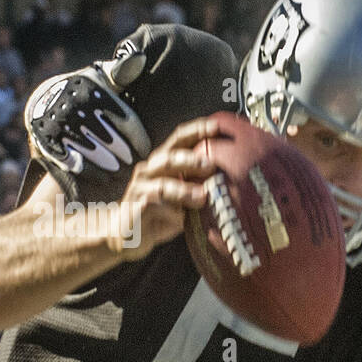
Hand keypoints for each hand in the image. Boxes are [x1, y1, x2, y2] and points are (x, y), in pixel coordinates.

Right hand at [113, 117, 222, 260]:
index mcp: (164, 162)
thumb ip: (201, 187)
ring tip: (202, 196)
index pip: (180, 138)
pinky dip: (171, 211)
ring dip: (184, 189)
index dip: (198, 130)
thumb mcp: (185, 199)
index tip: (218, 126)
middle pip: (171, 156)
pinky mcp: (137, 206)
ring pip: (163, 182)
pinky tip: (182, 217)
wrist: (126, 235)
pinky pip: (154, 205)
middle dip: (192, 159)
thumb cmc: (160, 214)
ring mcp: (142, 186)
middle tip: (212, 166)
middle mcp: (151, 169)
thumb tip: (236, 183)